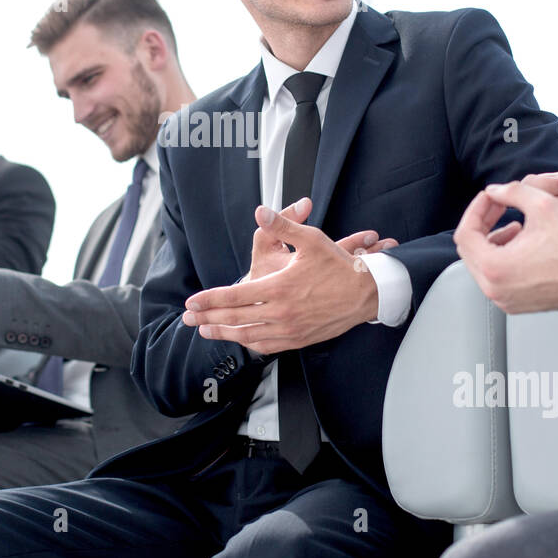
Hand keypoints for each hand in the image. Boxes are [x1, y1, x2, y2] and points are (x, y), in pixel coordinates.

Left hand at [181, 205, 380, 354]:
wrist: (367, 294)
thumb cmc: (339, 266)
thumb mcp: (312, 239)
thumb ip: (284, 226)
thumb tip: (261, 212)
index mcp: (280, 287)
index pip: (236, 296)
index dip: (210, 299)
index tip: (192, 302)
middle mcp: (282, 312)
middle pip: (236, 319)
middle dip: (209, 319)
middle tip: (189, 320)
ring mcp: (291, 329)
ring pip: (249, 336)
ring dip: (224, 334)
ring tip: (206, 331)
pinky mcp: (300, 339)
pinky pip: (268, 346)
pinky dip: (250, 343)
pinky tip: (240, 340)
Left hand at [453, 181, 557, 313]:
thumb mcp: (543, 206)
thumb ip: (513, 192)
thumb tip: (493, 191)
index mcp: (493, 266)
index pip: (465, 233)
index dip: (475, 209)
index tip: (489, 198)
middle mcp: (492, 287)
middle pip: (469, 248)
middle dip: (482, 222)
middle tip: (499, 207)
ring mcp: (501, 298)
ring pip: (481, 263)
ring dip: (492, 239)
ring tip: (513, 226)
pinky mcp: (512, 303)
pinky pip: (494, 277)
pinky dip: (501, 257)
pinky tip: (520, 244)